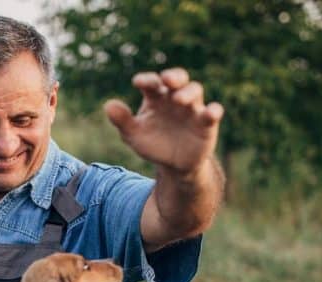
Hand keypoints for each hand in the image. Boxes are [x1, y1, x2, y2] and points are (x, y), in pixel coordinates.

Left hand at [104, 68, 222, 175]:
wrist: (173, 165)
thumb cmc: (153, 144)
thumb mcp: (134, 135)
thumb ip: (122, 121)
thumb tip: (108, 105)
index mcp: (155, 98)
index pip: (151, 83)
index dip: (146, 80)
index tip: (138, 83)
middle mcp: (175, 98)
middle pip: (178, 78)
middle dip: (173, 76)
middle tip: (166, 79)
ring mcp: (192, 108)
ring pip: (195, 90)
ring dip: (187, 92)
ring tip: (178, 100)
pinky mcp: (206, 122)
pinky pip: (213, 112)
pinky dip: (213, 111)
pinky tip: (211, 112)